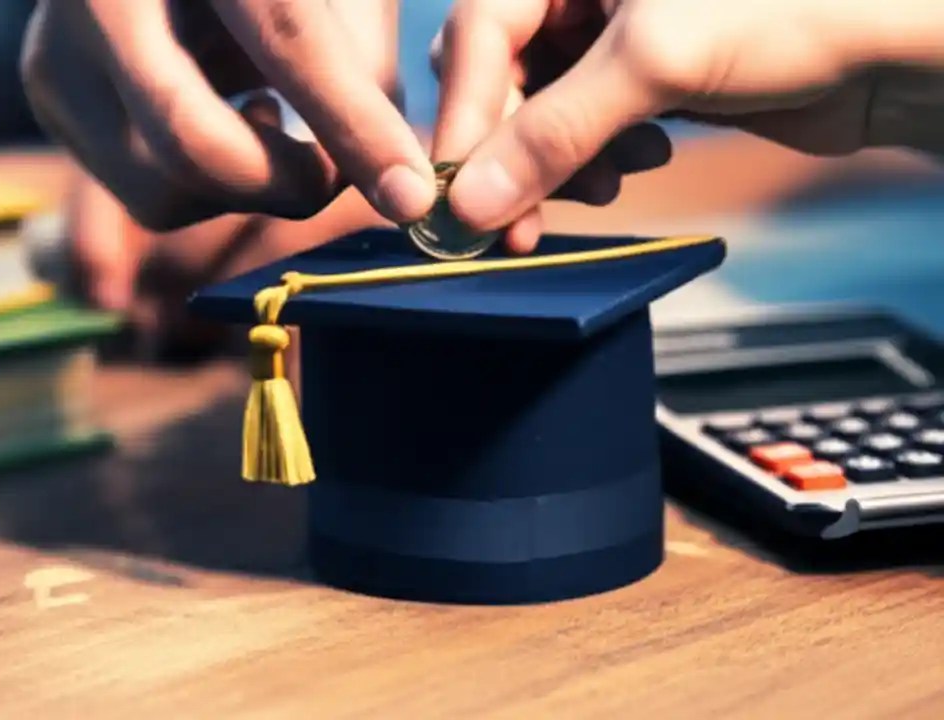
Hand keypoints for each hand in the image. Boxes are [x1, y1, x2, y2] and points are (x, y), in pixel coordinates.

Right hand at [20, 0, 435, 232]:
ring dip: (246, 185)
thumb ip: (364, 55)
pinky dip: (206, 178)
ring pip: (162, 191)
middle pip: (193, 144)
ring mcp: (55, 47)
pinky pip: (143, 189)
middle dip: (285, 184)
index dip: (352, 124)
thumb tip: (391, 178)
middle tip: (334, 174)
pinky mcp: (47, 90)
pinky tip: (230, 111)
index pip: (284, 38)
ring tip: (271, 116)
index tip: (413, 194)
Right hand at [435, 0, 885, 251]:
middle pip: (502, 75)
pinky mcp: (643, 79)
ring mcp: (613, 34)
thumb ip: (553, 132)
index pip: (481, 31)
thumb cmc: (795, 8)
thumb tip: (470, 203)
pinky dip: (597, 158)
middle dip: (510, 151)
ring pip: (539, 110)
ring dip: (557, 163)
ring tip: (605, 184)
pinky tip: (644, 160)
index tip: (455, 192)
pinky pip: (583, 128)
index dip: (465, 116)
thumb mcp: (655, 60)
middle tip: (512, 223)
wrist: (896, 49)